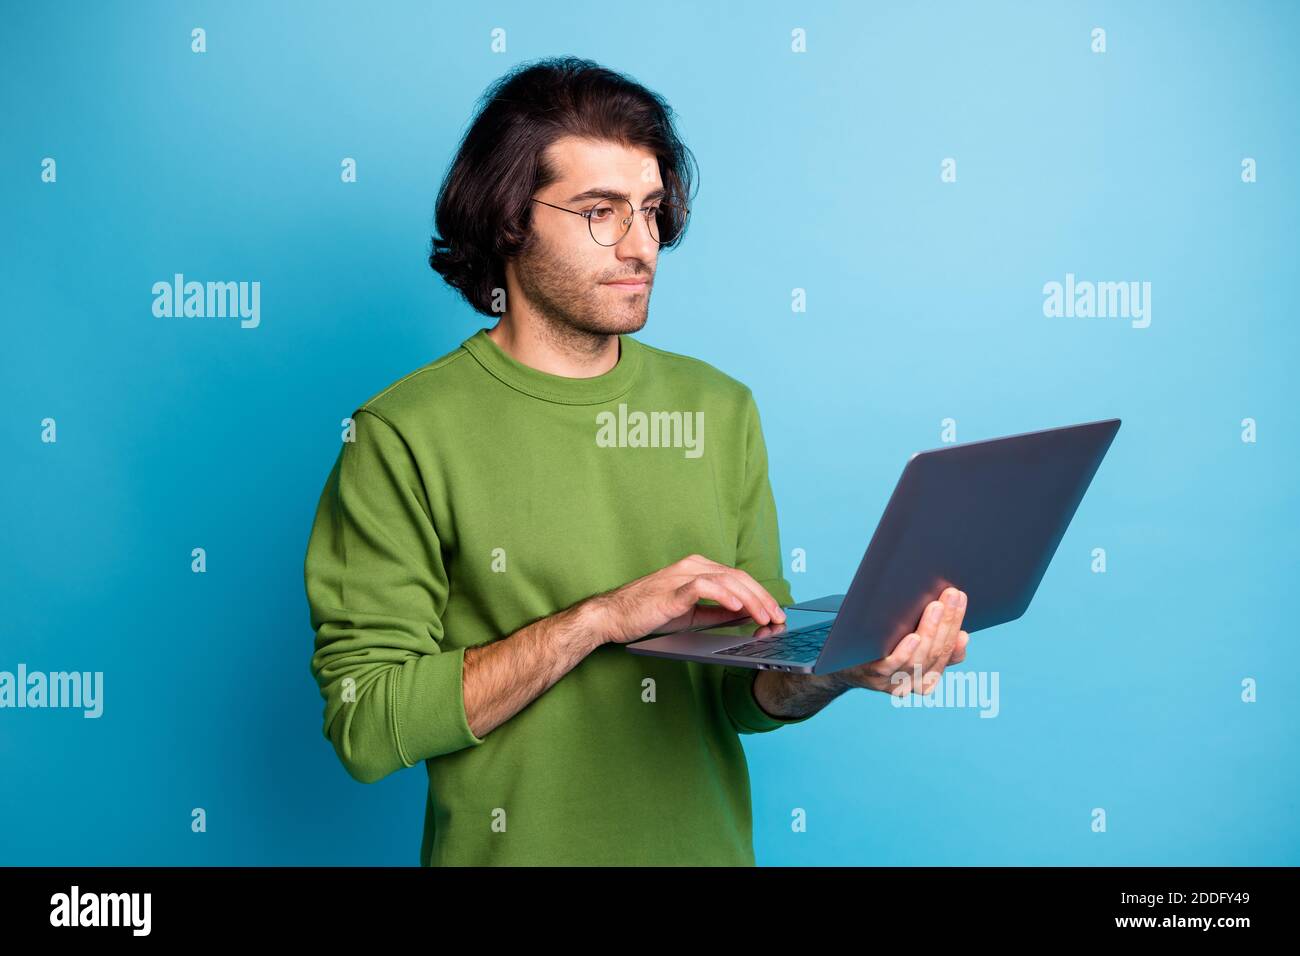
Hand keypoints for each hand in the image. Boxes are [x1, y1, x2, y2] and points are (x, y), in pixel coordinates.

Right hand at [583, 553, 786, 644]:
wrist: (613, 617)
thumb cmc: (647, 614)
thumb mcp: (690, 615)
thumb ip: (716, 613)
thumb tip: (745, 615)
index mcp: (698, 568)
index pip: (738, 578)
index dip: (760, 594)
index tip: (775, 612)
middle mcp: (692, 566)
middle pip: (738, 577)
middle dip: (762, 598)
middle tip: (777, 617)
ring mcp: (681, 575)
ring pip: (726, 580)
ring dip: (750, 599)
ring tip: (764, 615)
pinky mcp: (671, 589)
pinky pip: (703, 587)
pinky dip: (724, 596)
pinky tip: (737, 607)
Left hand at [834, 586, 969, 695]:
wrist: (838, 664)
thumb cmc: (877, 646)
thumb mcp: (909, 643)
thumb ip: (933, 641)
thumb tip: (961, 635)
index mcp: (926, 676)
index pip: (948, 653)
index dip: (957, 626)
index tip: (961, 601)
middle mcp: (912, 683)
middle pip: (936, 652)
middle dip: (948, 622)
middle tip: (952, 595)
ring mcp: (892, 682)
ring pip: (919, 659)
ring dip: (930, 631)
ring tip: (936, 607)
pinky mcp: (872, 677)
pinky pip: (893, 666)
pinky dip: (906, 652)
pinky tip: (914, 636)